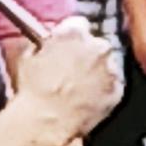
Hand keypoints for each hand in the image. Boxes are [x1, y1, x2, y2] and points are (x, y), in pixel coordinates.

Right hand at [17, 18, 122, 141]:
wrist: (44, 120)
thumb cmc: (32, 90)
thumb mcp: (28, 57)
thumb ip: (45, 43)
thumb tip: (49, 42)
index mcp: (74, 32)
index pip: (79, 24)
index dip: (71, 37)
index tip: (68, 46)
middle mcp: (97, 46)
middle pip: (96, 44)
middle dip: (86, 54)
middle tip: (72, 71)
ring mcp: (110, 67)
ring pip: (107, 65)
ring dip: (97, 72)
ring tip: (79, 89)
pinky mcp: (117, 89)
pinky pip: (114, 85)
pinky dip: (104, 90)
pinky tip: (88, 100)